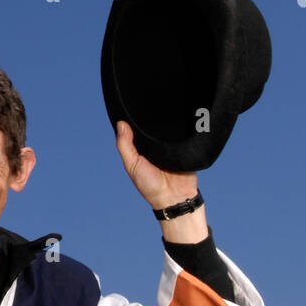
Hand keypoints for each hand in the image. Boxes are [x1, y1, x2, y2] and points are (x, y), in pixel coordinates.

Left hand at [115, 121, 206, 243]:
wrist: (175, 198)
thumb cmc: (150, 185)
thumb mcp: (132, 165)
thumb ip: (125, 146)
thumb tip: (120, 123)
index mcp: (141, 148)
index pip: (137, 128)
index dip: (134, 119)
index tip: (134, 108)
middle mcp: (155, 145)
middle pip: (153, 126)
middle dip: (152, 119)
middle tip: (151, 109)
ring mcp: (171, 145)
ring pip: (169, 127)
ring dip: (168, 122)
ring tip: (166, 113)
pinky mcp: (185, 147)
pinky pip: (184, 133)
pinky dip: (182, 128)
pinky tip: (180, 120)